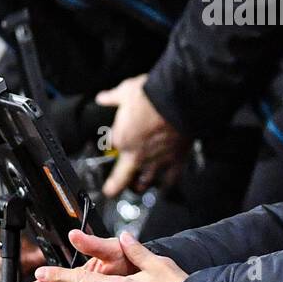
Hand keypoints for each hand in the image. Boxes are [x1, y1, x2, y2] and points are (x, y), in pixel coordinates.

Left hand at [96, 75, 187, 195]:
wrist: (179, 99)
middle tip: (111, 189)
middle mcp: (137, 155)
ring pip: (144, 184)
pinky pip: (170, 181)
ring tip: (139, 186)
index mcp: (122, 138)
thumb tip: (103, 97)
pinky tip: (165, 187)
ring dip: (139, 186)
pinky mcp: (176, 162)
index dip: (113, 141)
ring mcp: (156, 161)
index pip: (111, 145)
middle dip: (114, 187)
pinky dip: (166, 185)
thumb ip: (113, 97)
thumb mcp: (126, 92)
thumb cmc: (151, 95)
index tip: (115, 139)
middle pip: (120, 180)